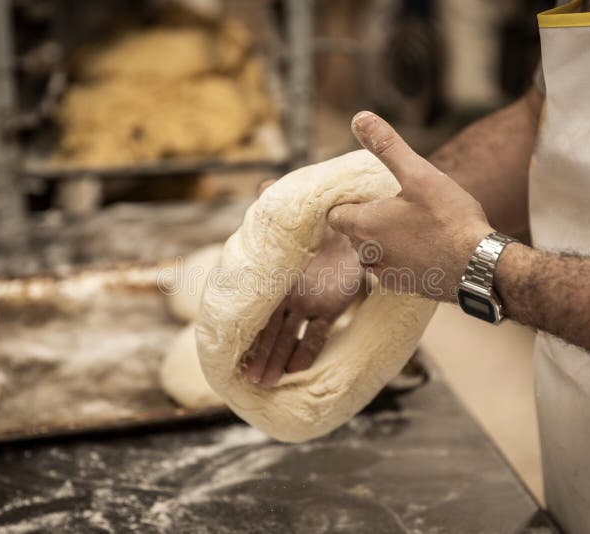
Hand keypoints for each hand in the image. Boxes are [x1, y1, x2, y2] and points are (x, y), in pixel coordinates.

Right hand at [241, 183, 363, 386]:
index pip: (256, 307)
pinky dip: (308, 350)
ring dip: (278, 359)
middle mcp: (288, 294)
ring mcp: (309, 303)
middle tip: (249, 379)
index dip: (245, 327)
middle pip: (269, 330)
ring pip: (289, 337)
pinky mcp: (331, 308)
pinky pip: (318, 334)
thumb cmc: (322, 218)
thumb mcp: (301, 212)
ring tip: (268, 382)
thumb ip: (280, 205)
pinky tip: (297, 370)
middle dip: (259, 354)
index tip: (231, 349)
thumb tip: (265, 187)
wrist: (357, 225)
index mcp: (276, 277)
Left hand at [328, 111, 493, 300]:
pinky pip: (391, 269)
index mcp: (364, 225)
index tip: (368, 194)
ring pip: (372, 252)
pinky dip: (401, 257)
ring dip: (384, 240)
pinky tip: (424, 246)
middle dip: (368, 219)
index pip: (335, 215)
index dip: (348, 202)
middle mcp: (367, 254)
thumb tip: (360, 118)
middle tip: (397, 204)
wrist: (480, 267)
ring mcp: (385, 274)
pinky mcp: (404, 286)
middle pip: (354, 233)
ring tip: (413, 225)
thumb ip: (387, 147)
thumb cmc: (450, 220)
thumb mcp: (419, 175)